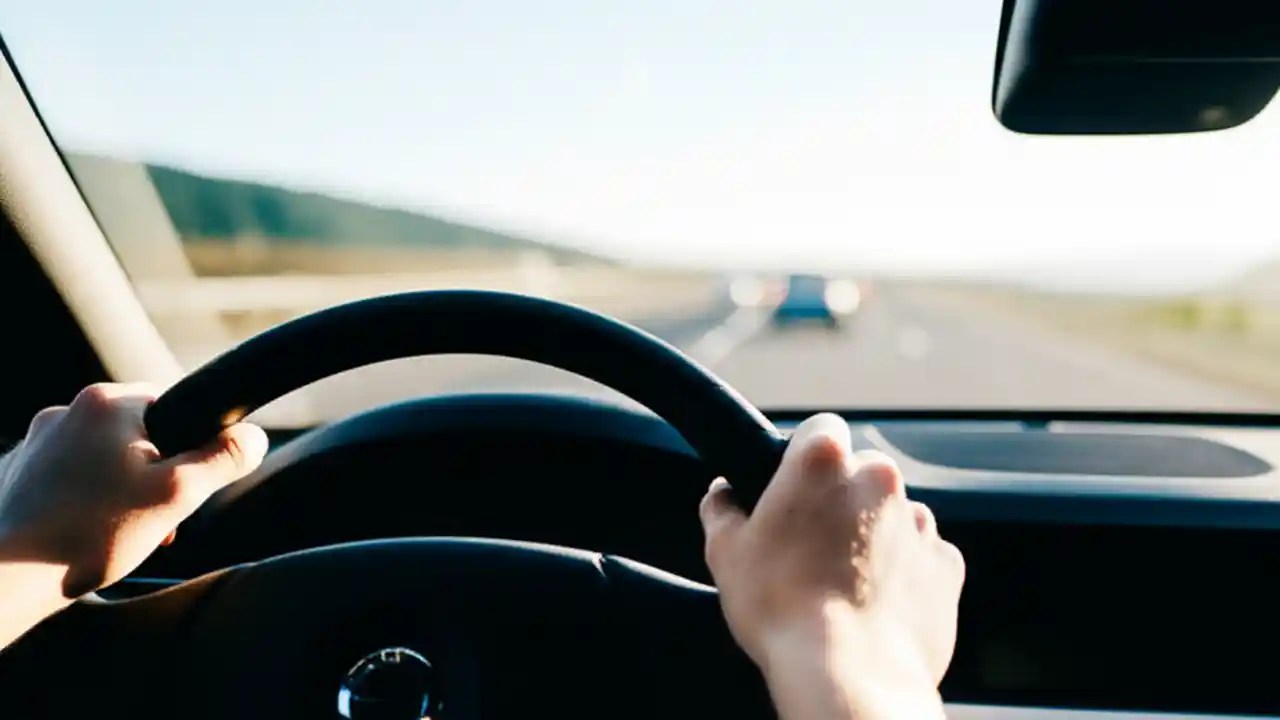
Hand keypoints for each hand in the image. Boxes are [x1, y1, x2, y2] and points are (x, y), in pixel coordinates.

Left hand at [0, 383, 266, 598]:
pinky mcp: (15, 475)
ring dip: (119, 490)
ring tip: (118, 533)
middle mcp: (64, 412)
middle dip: (153, 474)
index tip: (183, 483)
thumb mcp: (178, 495)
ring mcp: (34, 444)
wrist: (6, 578)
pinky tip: (84, 535)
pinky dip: (82, 503)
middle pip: (137, 434)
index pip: (173, 404)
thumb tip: (252, 437)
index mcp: (107, 404)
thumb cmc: (91, 535)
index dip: (190, 446)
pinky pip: (67, 480)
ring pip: (101, 459)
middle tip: (155, 516)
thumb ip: (223, 459)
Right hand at [699, 414, 963, 718]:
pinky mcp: (946, 565)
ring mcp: (920, 522)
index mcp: (824, 462)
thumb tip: (720, 495)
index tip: (795, 487)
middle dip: (842, 498)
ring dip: (873, 534)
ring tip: (843, 581)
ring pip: (895, 513)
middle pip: (861, 471)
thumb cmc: (781, 609)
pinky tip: (875, 601)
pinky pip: (923, 555)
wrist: (847, 674)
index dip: (804, 456)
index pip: (820, 429)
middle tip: (813, 543)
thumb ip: (721, 510)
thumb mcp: (725, 554)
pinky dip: (904, 570)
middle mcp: (879, 480)